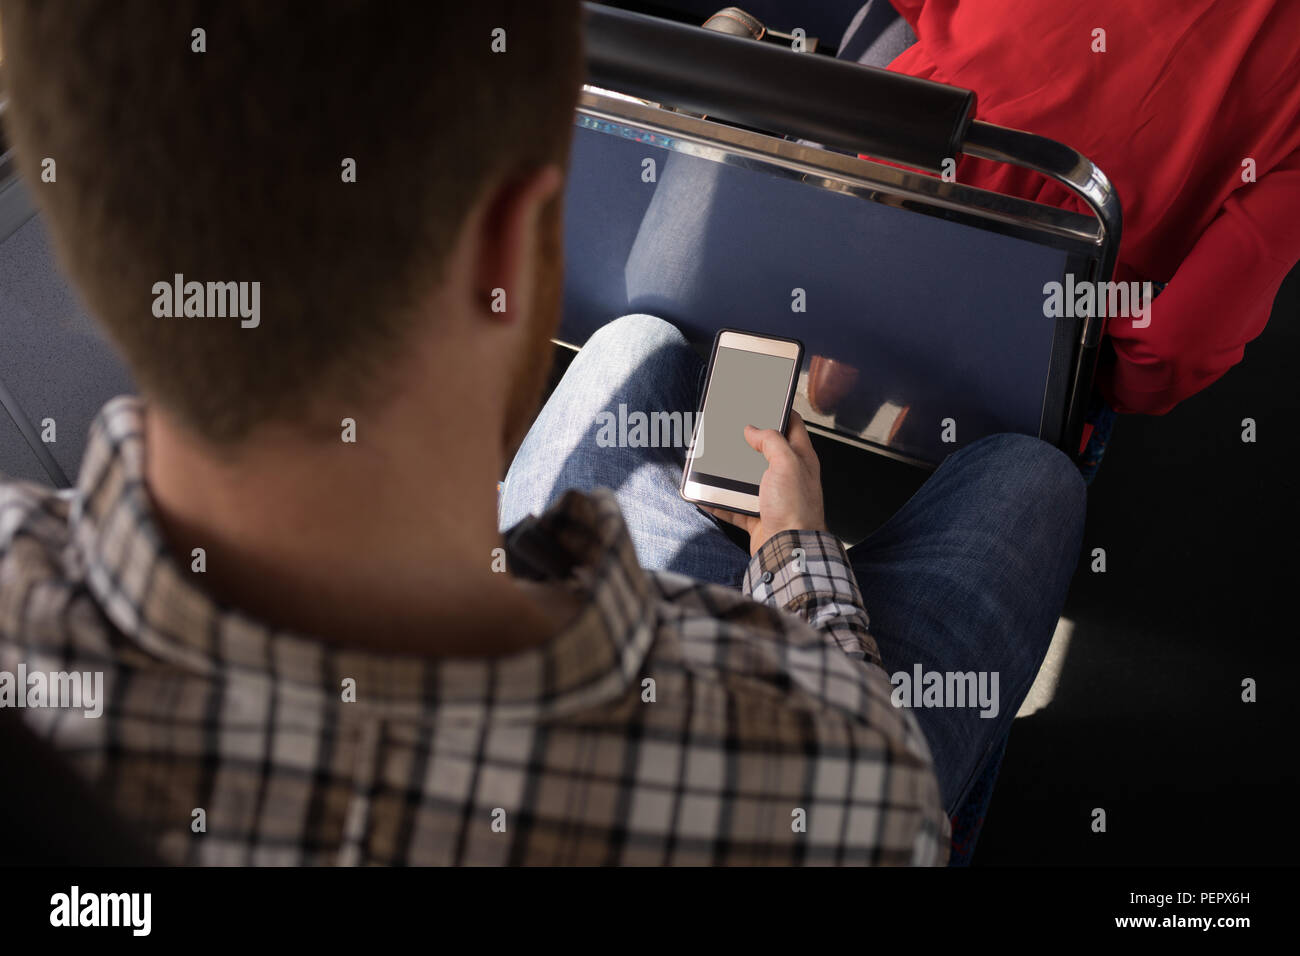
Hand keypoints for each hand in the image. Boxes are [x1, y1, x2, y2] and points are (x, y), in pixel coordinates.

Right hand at [701, 410, 826, 555]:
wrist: (789, 550)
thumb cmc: (796, 509)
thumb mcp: (787, 463)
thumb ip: (771, 441)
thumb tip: (754, 429)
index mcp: (800, 459)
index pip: (793, 426)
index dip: (779, 411)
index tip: (762, 402)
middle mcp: (787, 477)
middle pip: (764, 452)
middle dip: (745, 443)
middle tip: (728, 432)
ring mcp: (772, 497)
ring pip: (746, 479)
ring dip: (728, 473)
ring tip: (712, 462)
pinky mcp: (758, 516)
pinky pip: (733, 505)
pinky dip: (719, 501)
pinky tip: (706, 495)